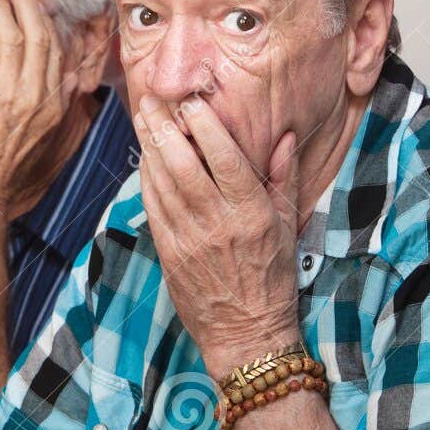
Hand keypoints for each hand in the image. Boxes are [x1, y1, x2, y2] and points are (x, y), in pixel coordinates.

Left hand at [0, 0, 75, 215]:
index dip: (45, 20)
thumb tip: (76, 81)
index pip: (55, 49)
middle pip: (38, 35)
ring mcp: (11, 92)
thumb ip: (62, 104)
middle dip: (26, 3)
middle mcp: (37, 93)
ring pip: (11, 36)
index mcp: (54, 102)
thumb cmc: (9, 168)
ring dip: (1, 8)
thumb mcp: (48, 136)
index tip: (36, 3)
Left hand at [133, 82, 301, 378]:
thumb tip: (283, 136)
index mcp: (251, 212)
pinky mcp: (168, 251)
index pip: (223, 158)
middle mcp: (216, 222)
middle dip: (163, 127)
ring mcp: (188, 237)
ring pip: (161, 181)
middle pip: (182, 163)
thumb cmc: (271, 275)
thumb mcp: (287, 224)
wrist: (245, 330)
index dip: (204, 126)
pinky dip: (145, 178)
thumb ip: (283, 177)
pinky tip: (143, 158)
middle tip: (151, 99)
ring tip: (142, 117)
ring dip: (148, 146)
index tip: (191, 101)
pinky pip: (152, 206)